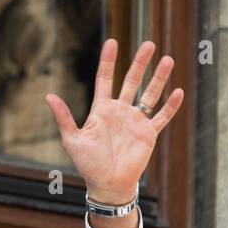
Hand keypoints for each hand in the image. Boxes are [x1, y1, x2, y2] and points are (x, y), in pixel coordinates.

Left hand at [45, 39, 183, 205]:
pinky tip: (178, 92)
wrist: (107, 185)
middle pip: (132, 81)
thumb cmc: (88, 164)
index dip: (108, 61)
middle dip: (140, 63)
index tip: (112, 42)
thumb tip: (48, 96)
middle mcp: (120, 111)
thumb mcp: (72, 140)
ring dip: (159, 78)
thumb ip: (64, 117)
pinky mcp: (148, 134)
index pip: (105, 79)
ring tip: (168, 60)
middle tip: (149, 44)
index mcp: (102, 110)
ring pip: (150, 94)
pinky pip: (161, 117)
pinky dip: (170, 106)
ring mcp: (136, 121)